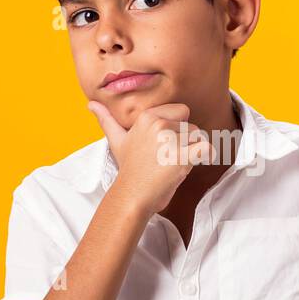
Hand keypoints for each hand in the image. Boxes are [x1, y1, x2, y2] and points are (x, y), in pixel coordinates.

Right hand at [87, 101, 212, 215]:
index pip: (181, 111)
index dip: (177, 129)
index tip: (163, 145)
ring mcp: (170, 141)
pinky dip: (207, 156)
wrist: (132, 195)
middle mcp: (159, 124)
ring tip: (173, 164)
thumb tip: (91, 104)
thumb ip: (106, 119)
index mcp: (147, 116)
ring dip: (192, 151)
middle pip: (191, 125)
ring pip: (199, 137)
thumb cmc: (129, 168)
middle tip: (167, 158)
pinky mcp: (181, 157)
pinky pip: (207, 148)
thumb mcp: (116, 140)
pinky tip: (193, 163)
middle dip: (185, 141)